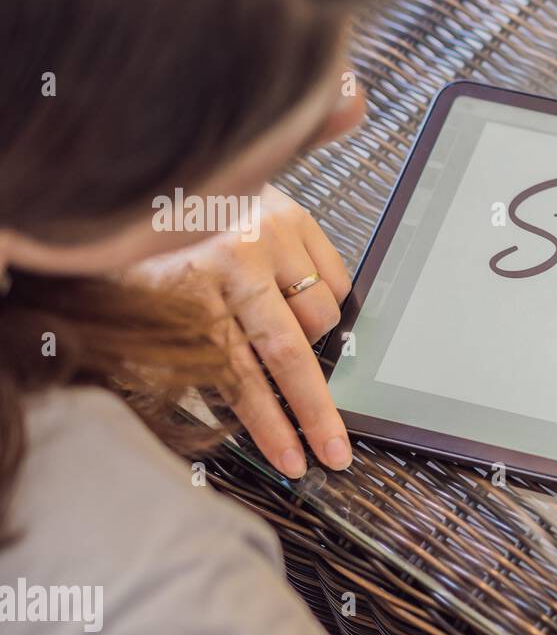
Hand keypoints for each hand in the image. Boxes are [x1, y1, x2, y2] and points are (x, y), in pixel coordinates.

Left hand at [132, 185, 352, 477]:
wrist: (147, 173)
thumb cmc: (141, 243)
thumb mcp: (145, 308)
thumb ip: (187, 357)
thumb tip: (235, 412)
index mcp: (191, 288)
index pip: (240, 376)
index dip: (271, 427)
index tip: (293, 461)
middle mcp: (235, 260)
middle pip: (291, 353)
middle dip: (317, 411)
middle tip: (335, 448)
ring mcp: (271, 235)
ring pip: (322, 315)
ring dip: (312, 339)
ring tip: (287, 335)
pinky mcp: (296, 216)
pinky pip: (338, 279)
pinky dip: (327, 300)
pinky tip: (301, 300)